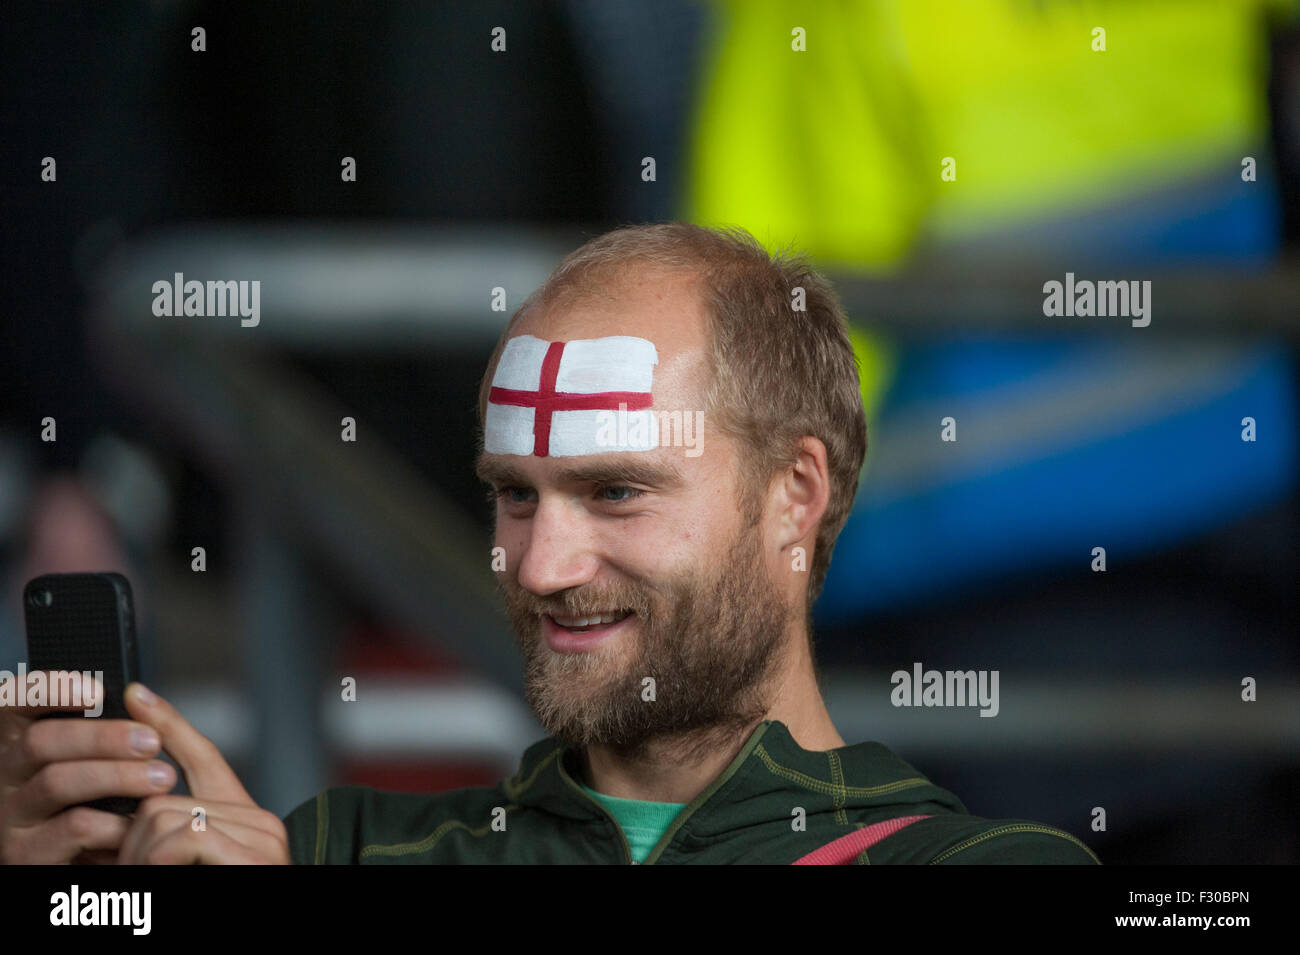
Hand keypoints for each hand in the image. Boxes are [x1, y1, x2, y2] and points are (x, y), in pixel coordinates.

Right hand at [0, 671, 176, 863]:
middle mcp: (8, 776)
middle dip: (101, 736)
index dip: (48, 691)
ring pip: (57, 782)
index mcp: (24, 745)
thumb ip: (110, 732)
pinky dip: (114, 823)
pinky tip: (138, 824)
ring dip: (117, 776)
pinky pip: (73, 828)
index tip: (96, 690)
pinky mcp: (25, 854)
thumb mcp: (102, 765)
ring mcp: (12, 815)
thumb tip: (140, 695)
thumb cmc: (102, 809)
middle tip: (150, 741)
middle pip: (39, 741)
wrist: (95, 869)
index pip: (15, 704)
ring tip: (161, 778)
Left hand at [116, 683, 288, 863]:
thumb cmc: (215, 914)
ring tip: (148, 881)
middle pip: (163, 801)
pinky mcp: (259, 857)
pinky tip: (165, 876)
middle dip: (132, 842)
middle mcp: (260, 823)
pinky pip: (189, 836)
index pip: (203, 758)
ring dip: (142, 857)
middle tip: (126, 872)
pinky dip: (163, 860)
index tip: (136, 693)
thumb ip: (168, 838)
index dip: (167, 725)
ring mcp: (264, 838)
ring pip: (166, 817)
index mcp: (242, 822)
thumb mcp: (188, 862)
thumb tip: (131, 816)